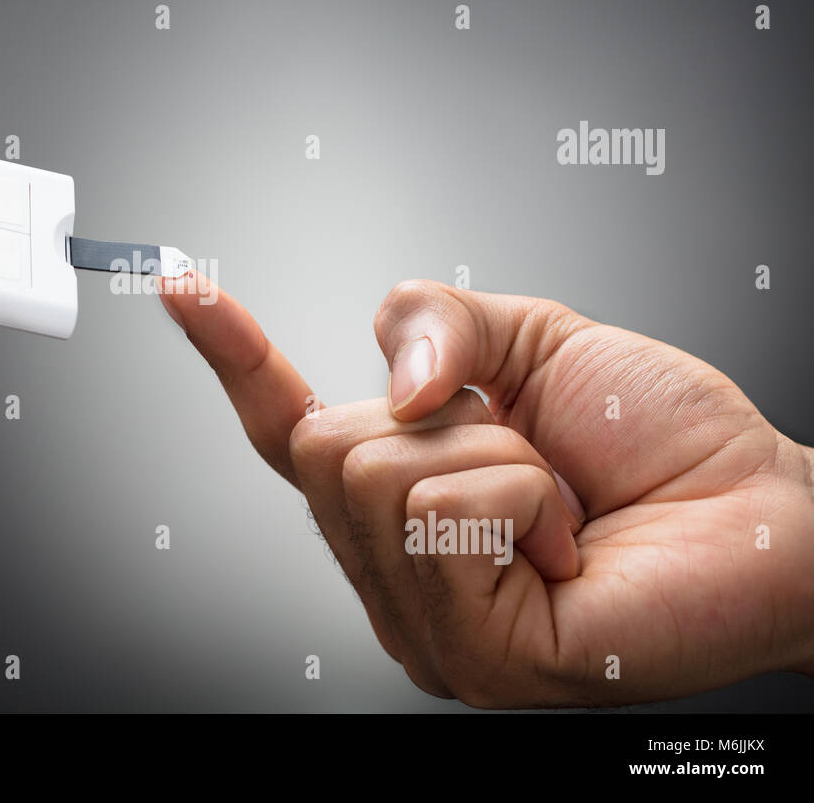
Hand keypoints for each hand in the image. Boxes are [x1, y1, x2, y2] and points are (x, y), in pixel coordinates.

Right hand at [161, 274, 813, 705]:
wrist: (767, 517)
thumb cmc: (662, 441)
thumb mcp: (535, 340)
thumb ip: (440, 321)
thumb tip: (391, 378)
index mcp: (399, 503)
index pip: (285, 429)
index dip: (231, 353)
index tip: (182, 283)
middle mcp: (396, 570)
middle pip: (326, 445)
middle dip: (446, 415)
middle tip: (525, 450)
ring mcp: (425, 623)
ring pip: (378, 474)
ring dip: (496, 455)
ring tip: (556, 503)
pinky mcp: (470, 655)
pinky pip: (444, 513)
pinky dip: (526, 496)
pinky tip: (567, 545)